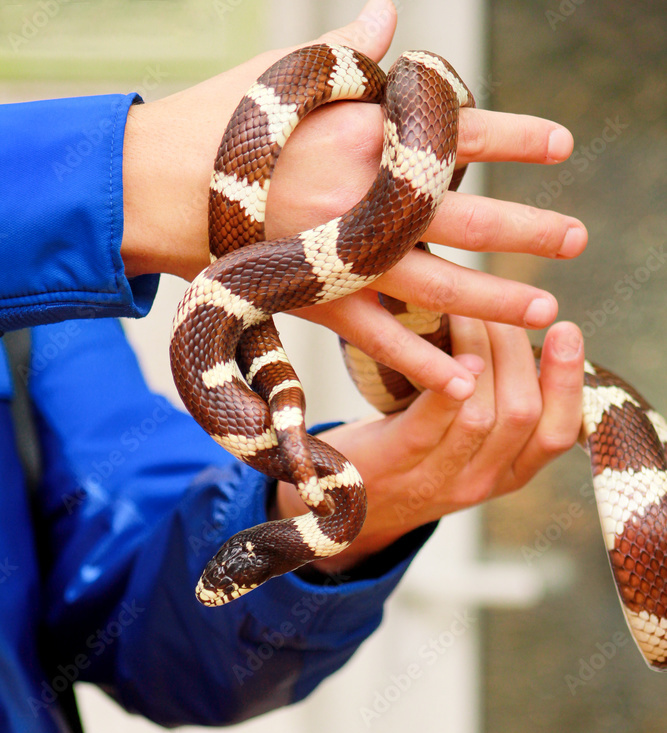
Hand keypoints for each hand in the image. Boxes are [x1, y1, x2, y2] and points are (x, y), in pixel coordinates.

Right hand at [121, 0, 586, 400]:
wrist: (157, 187)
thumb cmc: (222, 123)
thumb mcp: (288, 76)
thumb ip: (349, 51)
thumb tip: (389, 13)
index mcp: (364, 131)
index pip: (460, 132)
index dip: (517, 138)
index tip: (562, 146)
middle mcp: (364, 195)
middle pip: (467, 216)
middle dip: (528, 228)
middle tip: (576, 239)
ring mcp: (344, 254)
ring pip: (440, 283)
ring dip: (498, 299)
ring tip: (547, 310)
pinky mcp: (319, 299)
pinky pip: (381, 339)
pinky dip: (424, 362)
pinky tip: (466, 379)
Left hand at [274, 318, 584, 571]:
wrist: (340, 507)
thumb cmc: (408, 455)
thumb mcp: (462, 447)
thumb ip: (493, 408)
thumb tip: (520, 334)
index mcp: (505, 475)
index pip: (556, 435)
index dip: (569, 383)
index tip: (567, 330)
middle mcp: (478, 482)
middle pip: (523, 416)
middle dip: (520, 351)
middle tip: (504, 306)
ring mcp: (436, 478)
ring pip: (483, 414)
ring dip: (482, 351)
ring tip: (469, 310)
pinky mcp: (395, 462)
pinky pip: (432, 420)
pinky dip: (450, 382)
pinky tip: (451, 348)